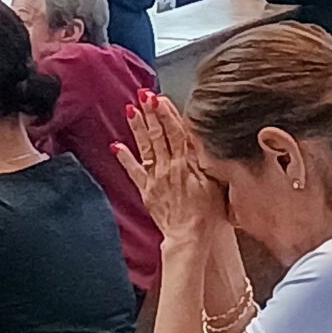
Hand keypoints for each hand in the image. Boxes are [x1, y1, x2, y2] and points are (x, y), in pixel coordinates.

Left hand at [113, 92, 229, 244]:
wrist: (192, 237)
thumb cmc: (210, 214)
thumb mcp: (216, 183)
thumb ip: (205, 160)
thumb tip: (198, 139)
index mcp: (189, 164)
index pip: (177, 132)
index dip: (167, 114)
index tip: (159, 98)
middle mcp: (170, 167)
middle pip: (160, 135)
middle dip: (151, 113)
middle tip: (142, 95)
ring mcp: (156, 178)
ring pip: (146, 146)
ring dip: (138, 127)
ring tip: (131, 109)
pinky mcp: (147, 190)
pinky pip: (133, 171)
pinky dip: (124, 157)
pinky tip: (115, 145)